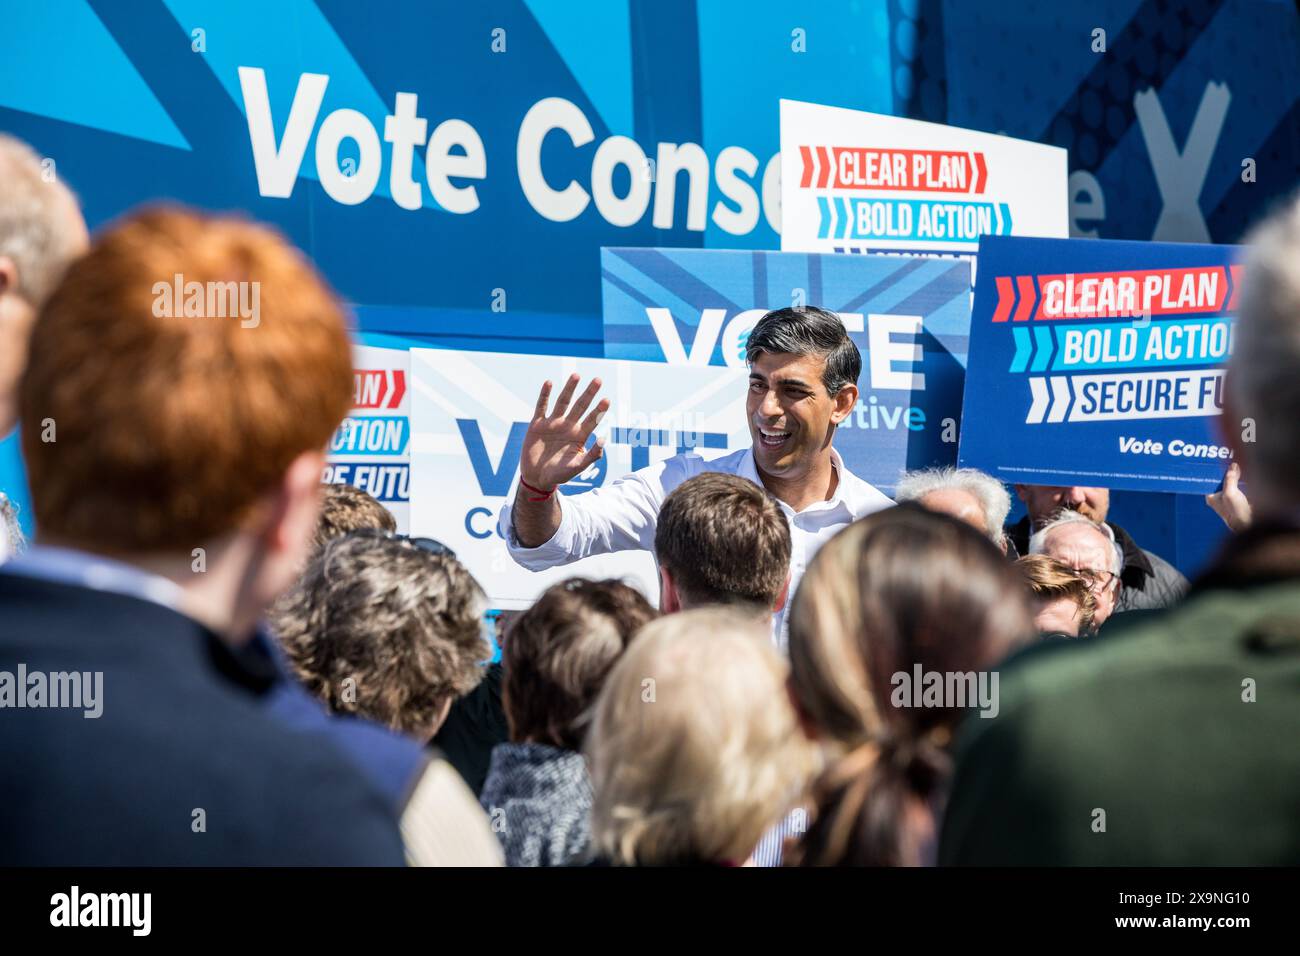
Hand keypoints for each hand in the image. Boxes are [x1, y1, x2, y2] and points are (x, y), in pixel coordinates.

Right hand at [519, 374, 608, 491]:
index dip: (599, 410)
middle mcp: (568, 426)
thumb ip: (591, 456)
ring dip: (569, 389)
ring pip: (562, 402)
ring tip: (576, 375)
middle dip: (588, 394)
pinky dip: (545, 395)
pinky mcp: (537, 424)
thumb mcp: (577, 467)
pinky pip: (542, 407)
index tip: (607, 399)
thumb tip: (604, 440)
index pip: (592, 420)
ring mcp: (552, 424)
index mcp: (579, 436)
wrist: (537, 478)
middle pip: (580, 406)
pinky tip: (549, 383)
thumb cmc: (559, 475)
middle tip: (598, 380)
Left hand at [1206, 461, 1251, 532]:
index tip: (1215, 460)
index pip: (1209, 480)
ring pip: (1231, 481)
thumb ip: (1230, 478)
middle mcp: (1219, 496)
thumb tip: (1233, 466)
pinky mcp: (1241, 496)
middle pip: (1221, 479)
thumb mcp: (1230, 492)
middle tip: (1228, 459)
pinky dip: (1242, 478)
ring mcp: (1230, 496)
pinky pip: (1240, 484)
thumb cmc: (1236, 511)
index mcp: (1211, 497)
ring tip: (1236, 463)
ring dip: (1235, 474)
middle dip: (1225, 470)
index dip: (1213, 471)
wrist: (1251, 522)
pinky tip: (1245, 470)